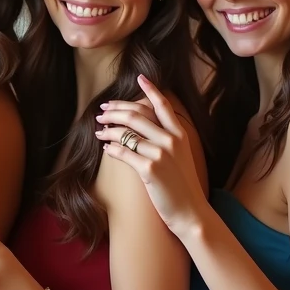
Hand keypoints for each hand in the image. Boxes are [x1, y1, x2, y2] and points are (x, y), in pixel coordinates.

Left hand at [95, 75, 206, 241]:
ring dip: (108, 130)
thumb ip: (167, 139)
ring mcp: (161, 153)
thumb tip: (144, 127)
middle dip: (115, 110)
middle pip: (136, 115)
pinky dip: (111, 149)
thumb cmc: (183, 186)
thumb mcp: (181, 157)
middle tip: (102, 112)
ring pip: (126, 133)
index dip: (150, 90)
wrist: (190, 211)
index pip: (163, 105)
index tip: (139, 78)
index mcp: (180, 134)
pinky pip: (123, 153)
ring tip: (98, 131)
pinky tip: (106, 149)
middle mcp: (171, 140)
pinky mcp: (150, 169)